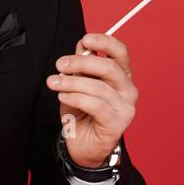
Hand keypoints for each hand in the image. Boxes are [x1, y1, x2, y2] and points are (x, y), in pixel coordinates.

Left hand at [46, 32, 137, 167]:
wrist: (82, 145)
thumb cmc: (82, 113)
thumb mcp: (79, 84)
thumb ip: (82, 66)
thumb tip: (83, 45)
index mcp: (122, 76)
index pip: (120, 53)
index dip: (105, 42)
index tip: (85, 39)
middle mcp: (128, 90)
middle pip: (109, 67)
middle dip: (80, 63)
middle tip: (60, 65)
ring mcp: (125, 107)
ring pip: (98, 87)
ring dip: (71, 83)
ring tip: (54, 83)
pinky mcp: (117, 123)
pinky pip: (95, 104)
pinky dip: (75, 98)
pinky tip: (62, 96)